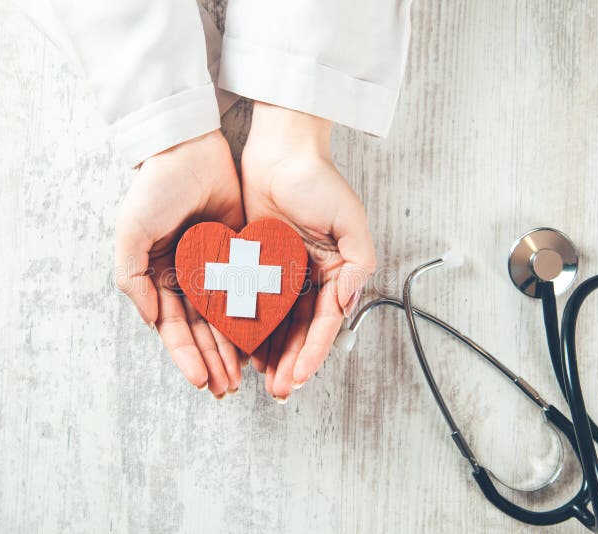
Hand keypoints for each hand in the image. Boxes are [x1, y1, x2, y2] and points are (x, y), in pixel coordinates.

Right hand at [114, 130, 245, 397]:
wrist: (192, 149)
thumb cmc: (155, 188)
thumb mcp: (131, 230)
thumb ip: (132, 277)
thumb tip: (149, 321)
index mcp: (156, 278)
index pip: (172, 327)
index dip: (185, 355)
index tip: (200, 381)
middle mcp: (183, 279)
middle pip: (198, 330)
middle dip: (211, 361)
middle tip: (225, 388)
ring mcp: (211, 269)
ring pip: (223, 318)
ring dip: (230, 348)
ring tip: (242, 377)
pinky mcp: (238, 255)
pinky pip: (246, 292)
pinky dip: (250, 316)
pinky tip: (260, 340)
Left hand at [240, 102, 376, 401]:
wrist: (281, 151)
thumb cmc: (319, 180)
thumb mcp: (350, 221)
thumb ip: (356, 265)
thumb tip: (345, 306)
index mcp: (336, 272)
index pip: (325, 323)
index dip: (313, 353)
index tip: (298, 378)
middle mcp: (310, 277)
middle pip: (301, 330)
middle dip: (291, 362)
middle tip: (278, 390)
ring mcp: (282, 273)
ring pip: (277, 323)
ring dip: (271, 352)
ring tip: (259, 379)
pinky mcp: (256, 264)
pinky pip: (252, 301)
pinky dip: (250, 325)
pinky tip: (241, 346)